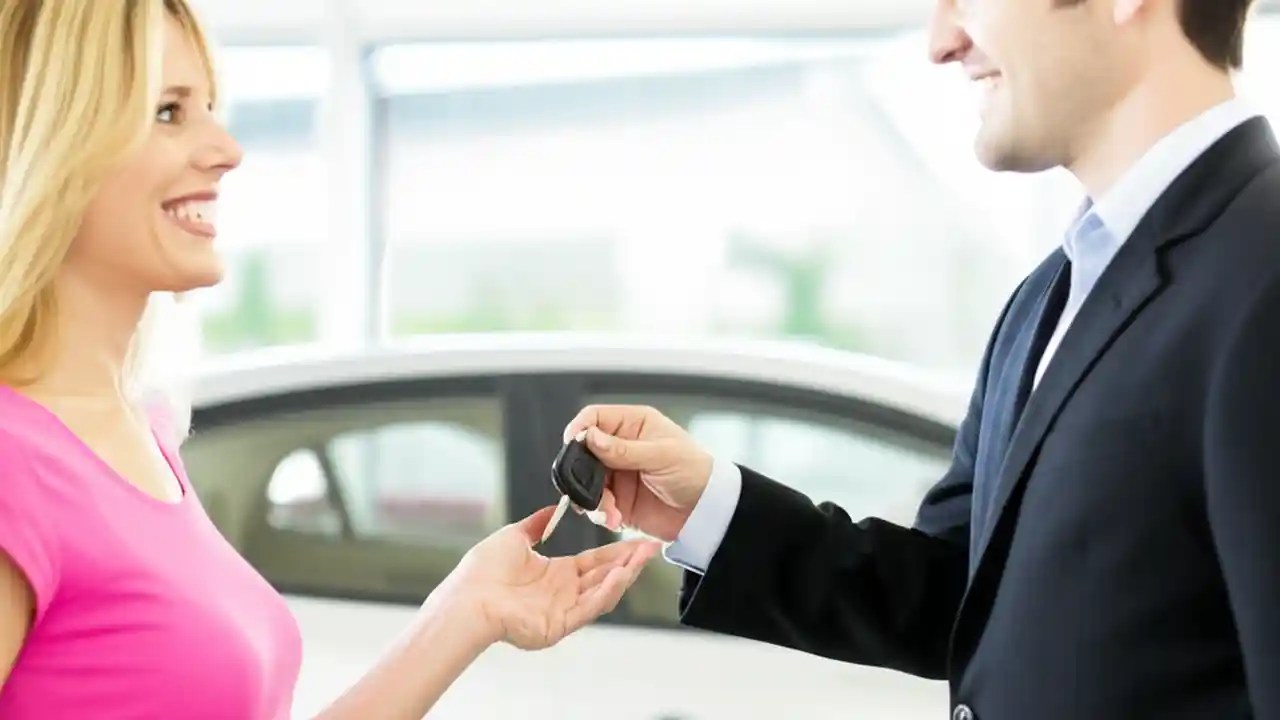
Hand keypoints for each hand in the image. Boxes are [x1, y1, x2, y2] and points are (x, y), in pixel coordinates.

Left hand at [430, 506, 660, 650]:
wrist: (466, 596)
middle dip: (630, 562)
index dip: (617, 552)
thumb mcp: (514, 536)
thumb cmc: (482, 570)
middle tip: (652, 547)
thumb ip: (537, 524)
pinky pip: (590, 608)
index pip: (594, 563)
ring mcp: (563, 611)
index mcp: (555, 574)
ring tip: (642, 557)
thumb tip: (552, 509)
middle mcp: (563, 593)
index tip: (638, 540)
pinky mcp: (559, 626)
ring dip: (625, 575)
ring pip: (603, 593)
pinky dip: (608, 591)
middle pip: (605, 577)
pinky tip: (622, 574)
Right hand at [562, 404, 713, 541]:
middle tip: (588, 487)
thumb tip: (590, 437)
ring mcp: (617, 475)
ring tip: (609, 510)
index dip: (580, 429)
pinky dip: (601, 513)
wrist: (708, 511)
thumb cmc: (696, 472)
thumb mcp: (662, 455)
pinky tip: (615, 518)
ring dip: (591, 497)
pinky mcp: (618, 500)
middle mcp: (621, 447)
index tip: (573, 444)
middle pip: (583, 452)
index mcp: (633, 425)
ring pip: (585, 481)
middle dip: (581, 472)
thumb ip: (623, 449)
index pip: (594, 418)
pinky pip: (596, 505)